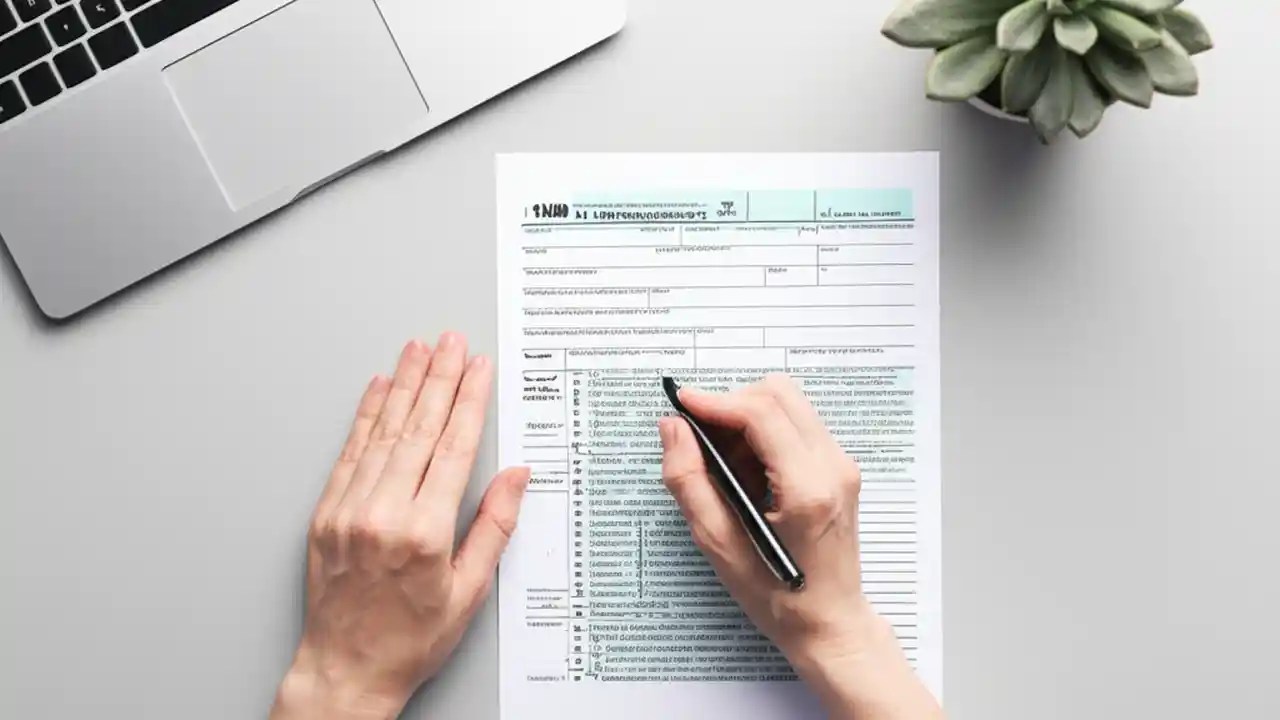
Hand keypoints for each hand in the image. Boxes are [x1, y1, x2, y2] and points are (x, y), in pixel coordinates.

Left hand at [271, 333, 528, 719]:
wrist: (345, 669)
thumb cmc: (410, 640)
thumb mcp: (469, 592)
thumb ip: (494, 527)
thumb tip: (516, 476)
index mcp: (424, 533)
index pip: (453, 449)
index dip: (469, 402)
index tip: (480, 370)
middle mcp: (382, 515)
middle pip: (418, 429)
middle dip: (439, 379)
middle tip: (452, 342)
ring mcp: (348, 511)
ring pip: (382, 433)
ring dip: (404, 386)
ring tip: (418, 350)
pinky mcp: (325, 514)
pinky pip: (349, 453)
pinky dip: (365, 417)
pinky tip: (378, 390)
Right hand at [658, 374, 941, 719]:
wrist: (830, 622)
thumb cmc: (778, 596)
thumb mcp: (718, 544)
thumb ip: (689, 481)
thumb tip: (673, 429)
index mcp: (807, 489)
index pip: (761, 413)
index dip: (715, 401)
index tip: (682, 404)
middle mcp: (833, 467)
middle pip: (779, 394)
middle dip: (731, 404)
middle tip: (700, 437)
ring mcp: (841, 465)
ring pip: (789, 405)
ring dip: (747, 420)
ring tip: (725, 466)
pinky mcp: (839, 469)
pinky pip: (797, 426)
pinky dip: (764, 435)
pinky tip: (747, 474)